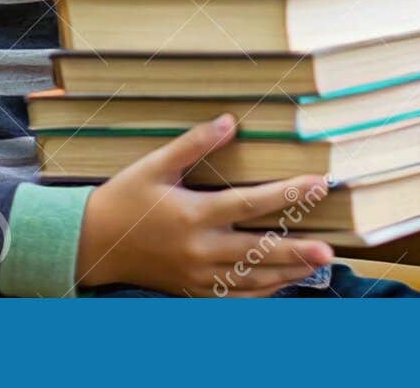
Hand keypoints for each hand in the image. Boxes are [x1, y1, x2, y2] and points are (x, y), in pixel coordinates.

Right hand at [75, 114, 333, 296]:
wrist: (91, 244)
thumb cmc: (124, 199)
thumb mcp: (155, 165)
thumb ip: (194, 144)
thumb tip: (230, 121)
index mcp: (193, 215)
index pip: (250, 203)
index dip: (287, 194)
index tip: (318, 185)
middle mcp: (199, 250)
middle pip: (257, 252)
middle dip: (295, 252)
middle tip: (328, 251)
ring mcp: (196, 275)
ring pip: (250, 279)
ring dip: (285, 274)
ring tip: (316, 267)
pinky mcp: (191, 290)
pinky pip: (233, 296)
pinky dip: (261, 292)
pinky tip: (282, 284)